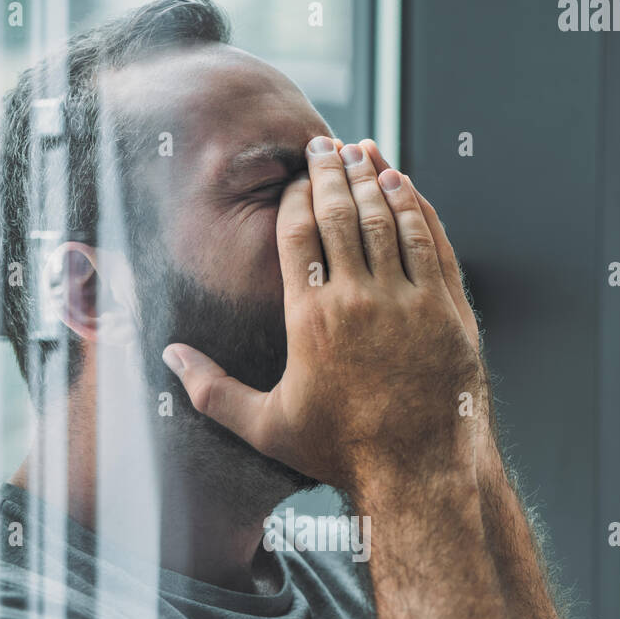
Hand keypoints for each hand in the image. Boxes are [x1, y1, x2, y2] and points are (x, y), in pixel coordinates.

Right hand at [163, 138, 480, 491]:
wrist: (420, 474)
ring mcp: (412, 300)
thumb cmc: (340, 453)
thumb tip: (169, 359)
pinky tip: (406, 188)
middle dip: (332, 170)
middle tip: (325, 144)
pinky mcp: (450, 309)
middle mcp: (361, 299)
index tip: (295, 176)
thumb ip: (213, 391)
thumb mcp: (266, 428)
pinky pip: (431, 242)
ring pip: (390, 218)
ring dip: (375, 178)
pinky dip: (417, 208)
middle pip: (343, 212)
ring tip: (363, 151)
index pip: (299, 233)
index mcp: (311, 318)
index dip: (296, 196)